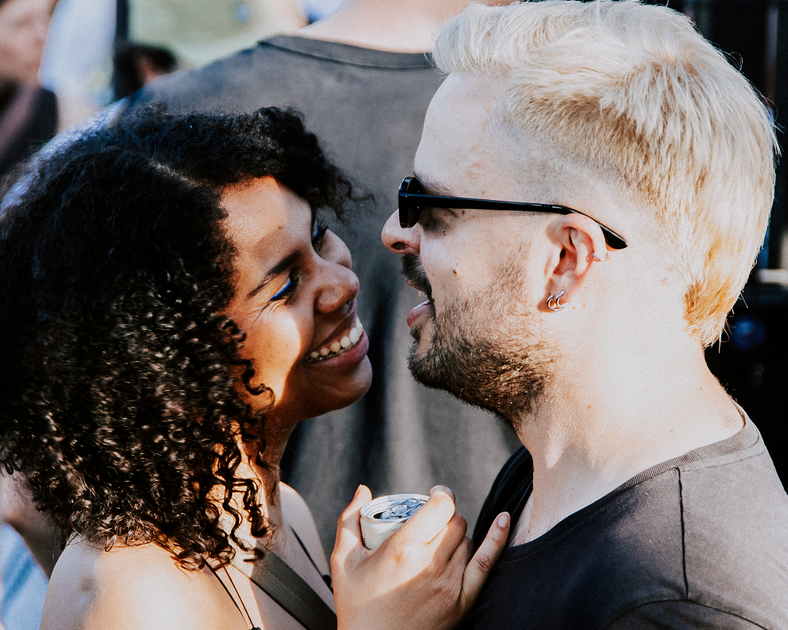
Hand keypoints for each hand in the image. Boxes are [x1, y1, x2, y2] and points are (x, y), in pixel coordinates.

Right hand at [331, 484, 509, 629]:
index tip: (435, 493)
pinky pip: (485, 564)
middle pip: (454, 522)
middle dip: (445, 516)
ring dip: (457, 535)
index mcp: (402, 548)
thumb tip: (363, 489)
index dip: (440, 493)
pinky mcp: (461, 603)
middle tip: (432, 522)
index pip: (440, 506)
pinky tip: (504, 520)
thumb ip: (348, 520)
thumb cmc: (356, 607)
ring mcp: (448, 585)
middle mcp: (429, 564)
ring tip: (440, 542)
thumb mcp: (343, 561)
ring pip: (467, 540)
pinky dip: (496, 539)